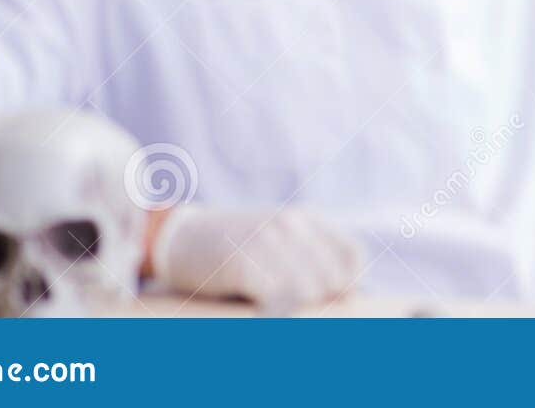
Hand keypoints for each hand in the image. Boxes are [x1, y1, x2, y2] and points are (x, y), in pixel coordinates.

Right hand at [152, 205, 358, 311]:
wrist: (183, 237)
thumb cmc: (235, 248)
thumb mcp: (278, 242)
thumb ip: (310, 261)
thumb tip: (349, 296)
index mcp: (306, 218)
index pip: (352, 254)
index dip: (351, 284)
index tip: (338, 303)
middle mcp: (291, 224)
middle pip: (331, 277)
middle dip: (323, 303)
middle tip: (301, 313)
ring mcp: (267, 240)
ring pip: (308, 290)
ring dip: (300, 311)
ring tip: (284, 317)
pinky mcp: (243, 261)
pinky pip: (276, 297)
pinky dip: (278, 314)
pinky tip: (269, 318)